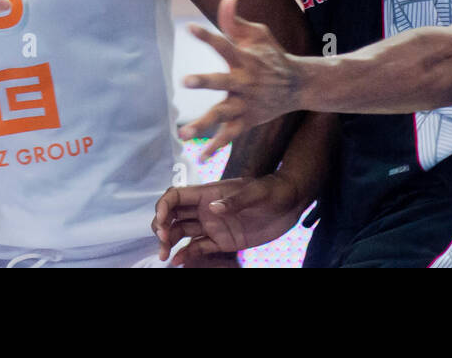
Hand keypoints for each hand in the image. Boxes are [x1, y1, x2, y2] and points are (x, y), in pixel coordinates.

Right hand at [153, 173, 306, 263]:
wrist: (291, 202)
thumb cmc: (274, 191)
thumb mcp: (257, 193)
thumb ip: (236, 200)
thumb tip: (211, 209)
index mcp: (210, 193)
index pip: (176, 196)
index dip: (163, 206)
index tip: (161, 223)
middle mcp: (206, 209)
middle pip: (173, 216)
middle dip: (161, 227)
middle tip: (162, 243)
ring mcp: (213, 225)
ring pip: (182, 232)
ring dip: (170, 242)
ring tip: (165, 256)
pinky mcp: (222, 240)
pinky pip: (198, 247)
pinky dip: (186, 254)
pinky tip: (177, 261)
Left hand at [179, 0, 302, 156]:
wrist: (298, 85)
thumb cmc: (273, 55)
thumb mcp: (259, 35)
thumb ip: (236, 21)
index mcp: (245, 58)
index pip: (224, 44)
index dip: (207, 35)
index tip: (189, 28)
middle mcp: (245, 81)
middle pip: (222, 81)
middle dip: (205, 81)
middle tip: (186, 80)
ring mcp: (246, 103)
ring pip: (222, 114)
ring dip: (203, 123)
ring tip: (183, 133)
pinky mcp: (247, 120)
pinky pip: (230, 135)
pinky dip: (216, 146)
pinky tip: (200, 157)